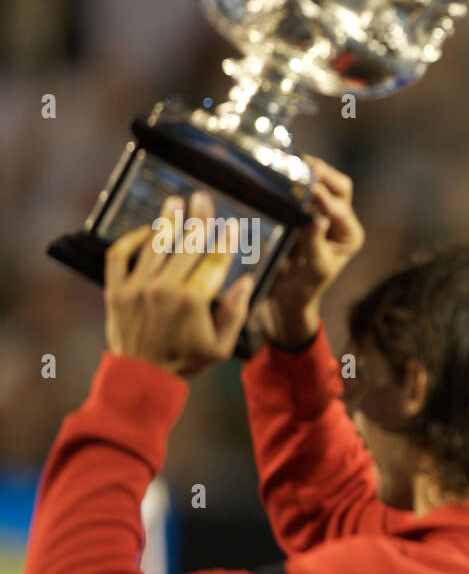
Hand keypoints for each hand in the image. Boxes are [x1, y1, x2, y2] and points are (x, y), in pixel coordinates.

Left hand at [105, 192, 254, 377]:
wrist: (142, 376)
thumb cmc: (185, 360)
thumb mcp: (221, 345)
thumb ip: (235, 312)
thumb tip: (246, 281)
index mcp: (193, 300)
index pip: (215, 261)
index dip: (226, 241)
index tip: (233, 225)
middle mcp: (165, 287)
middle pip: (187, 245)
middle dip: (198, 219)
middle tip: (203, 197)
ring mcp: (138, 286)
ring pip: (155, 244)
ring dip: (167, 221)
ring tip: (175, 201)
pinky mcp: (116, 290)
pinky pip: (120, 255)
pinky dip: (131, 240)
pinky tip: (145, 230)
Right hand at [250, 155, 363, 349]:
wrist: (288, 296)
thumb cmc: (305, 288)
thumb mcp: (315, 269)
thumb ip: (315, 243)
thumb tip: (316, 219)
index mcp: (350, 236)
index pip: (341, 210)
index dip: (325, 198)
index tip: (308, 189)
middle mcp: (340, 221)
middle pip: (339, 187)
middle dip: (324, 175)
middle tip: (303, 165)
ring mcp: (322, 213)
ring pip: (323, 183)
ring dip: (310, 172)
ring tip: (291, 162)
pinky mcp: (303, 211)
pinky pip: (303, 189)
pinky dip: (295, 178)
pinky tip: (280, 171)